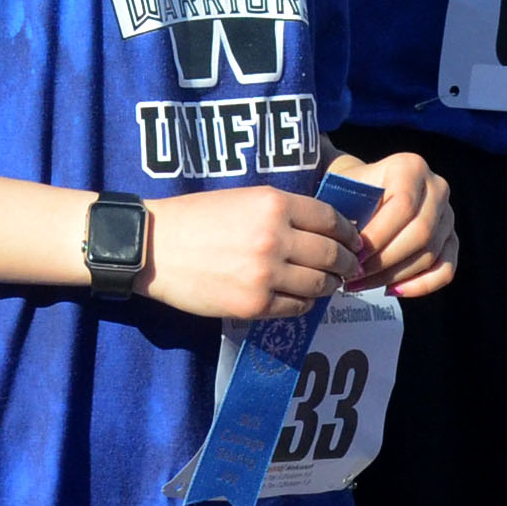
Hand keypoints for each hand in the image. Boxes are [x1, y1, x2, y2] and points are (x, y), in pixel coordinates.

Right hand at [143, 187, 357, 322]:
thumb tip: (320, 228)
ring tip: (328, 284)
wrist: (154, 247)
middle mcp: (275, 237)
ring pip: (318, 284)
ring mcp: (265, 274)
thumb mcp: (243, 198)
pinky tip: (300, 298)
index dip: (347, 232)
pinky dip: (304, 303)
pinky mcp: (254, 304)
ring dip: (329, 285)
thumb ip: (281, 211)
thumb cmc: (195, 218)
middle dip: (345, 262)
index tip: (352, 240)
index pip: (329, 219)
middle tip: (348, 266)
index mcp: (273, 204)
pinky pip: (296, 307)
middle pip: (330, 254)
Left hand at [335, 151, 455, 298]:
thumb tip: (350, 252)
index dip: (379, 235)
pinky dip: (420, 285)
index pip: (404, 206)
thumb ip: (352, 215)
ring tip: (362, 283)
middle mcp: (438, 187)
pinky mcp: (451, 239)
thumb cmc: (352, 192)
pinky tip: (392, 290)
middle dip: (385, 260)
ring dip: (393, 276)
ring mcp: (448, 215)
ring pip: (430, 254)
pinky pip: (445, 269)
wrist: (366, 191)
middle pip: (421, 233)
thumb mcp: (348, 192)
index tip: (353, 255)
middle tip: (354, 275)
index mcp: (412, 167)